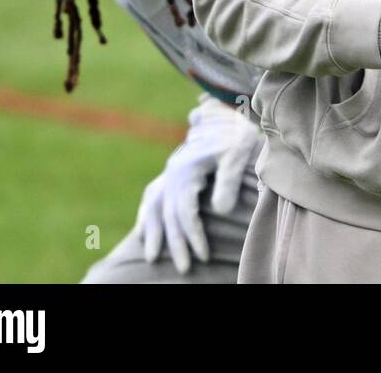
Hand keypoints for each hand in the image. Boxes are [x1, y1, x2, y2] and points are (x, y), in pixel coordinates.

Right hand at [136, 96, 261, 273]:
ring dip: (155, 233)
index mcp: (185, 169)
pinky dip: (147, 215)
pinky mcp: (174, 171)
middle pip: (169, 215)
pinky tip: (142, 231)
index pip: (185, 213)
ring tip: (152, 257)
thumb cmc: (237, 133)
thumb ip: (228, 181)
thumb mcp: (237, 152)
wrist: (230, 110)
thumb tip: (221, 210)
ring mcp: (170, 171)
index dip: (193, 236)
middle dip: (176, 244)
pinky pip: (152, 196)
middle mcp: (172, 172)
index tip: (203, 256)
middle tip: (185, 270)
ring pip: (155, 207)